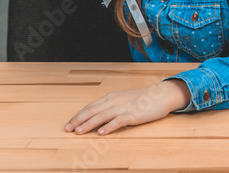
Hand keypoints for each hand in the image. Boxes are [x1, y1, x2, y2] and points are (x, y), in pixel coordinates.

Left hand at [65, 79, 190, 135]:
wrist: (160, 95)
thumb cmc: (142, 99)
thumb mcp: (123, 100)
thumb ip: (111, 107)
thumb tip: (97, 118)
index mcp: (111, 97)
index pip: (90, 107)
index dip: (78, 115)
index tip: (69, 124)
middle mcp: (115, 101)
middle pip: (93, 111)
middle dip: (79, 120)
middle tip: (68, 129)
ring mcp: (124, 107)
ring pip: (102, 116)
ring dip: (89, 124)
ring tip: (79, 132)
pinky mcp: (133, 115)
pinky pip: (118, 121)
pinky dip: (109, 127)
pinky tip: (101, 133)